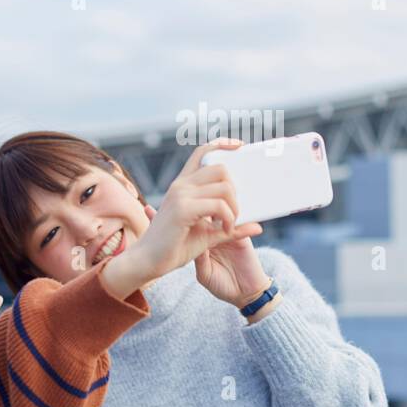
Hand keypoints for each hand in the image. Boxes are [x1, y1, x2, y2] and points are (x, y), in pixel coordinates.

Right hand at [101, 138, 262, 298]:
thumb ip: (231, 227)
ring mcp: (180, 195)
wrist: (147, 262)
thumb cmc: (174, 248)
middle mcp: (181, 185)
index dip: (222, 144)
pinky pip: (218, 205)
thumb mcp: (208, 234)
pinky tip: (224, 230)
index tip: (240, 146)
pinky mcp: (183, 209)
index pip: (202, 152)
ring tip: (228, 225)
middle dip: (235, 190)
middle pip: (220, 169)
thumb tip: (258, 226)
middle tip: (232, 213)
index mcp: (183, 185)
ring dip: (234, 207)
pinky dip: (228, 218)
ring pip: (224, 187)